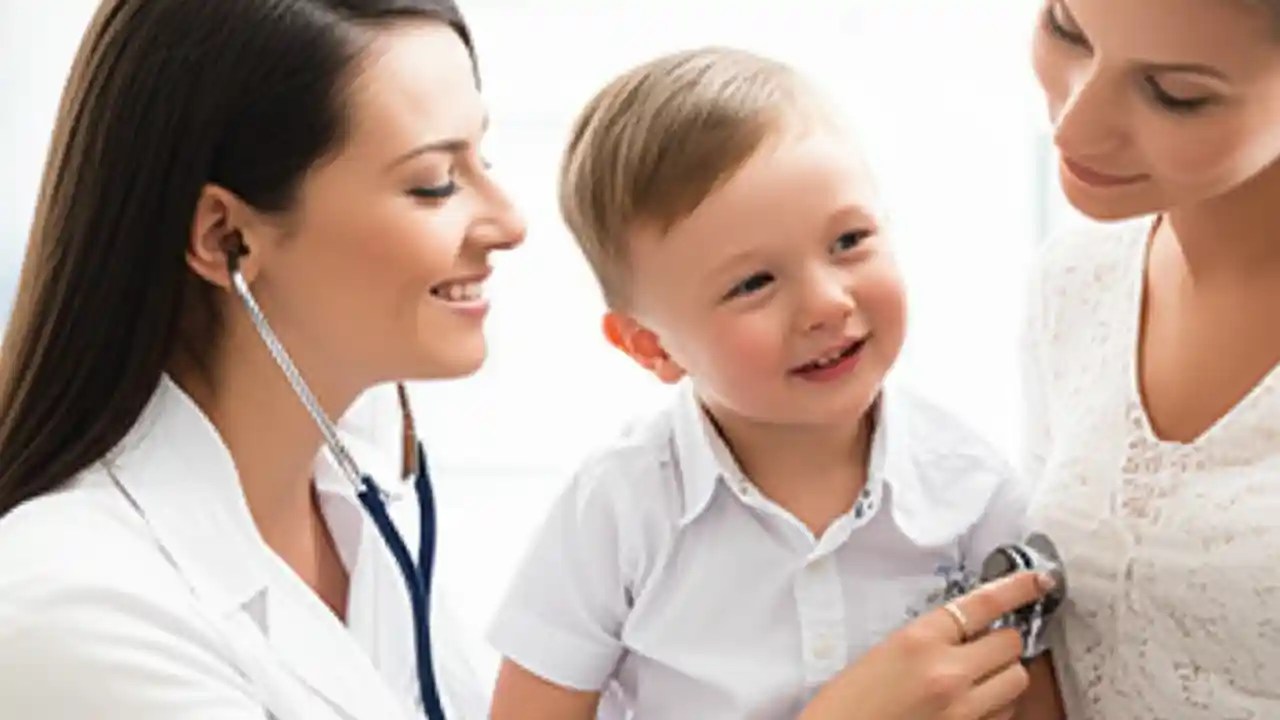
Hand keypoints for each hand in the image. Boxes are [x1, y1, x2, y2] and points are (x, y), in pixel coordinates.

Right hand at [799, 570, 1055, 719]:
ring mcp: (963, 710)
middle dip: (1002, 642)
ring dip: (1004, 676)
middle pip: (1011, 643)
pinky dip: (997, 707)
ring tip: (977, 681)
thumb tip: (965, 634)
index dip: (1018, 587)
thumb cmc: (847, 705)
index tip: (1038, 580)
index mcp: (918, 640)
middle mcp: (948, 673)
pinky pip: (1005, 715)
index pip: (984, 603)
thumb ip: (926, 640)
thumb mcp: (881, 655)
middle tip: (984, 647)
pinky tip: (971, 707)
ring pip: (1017, 680)